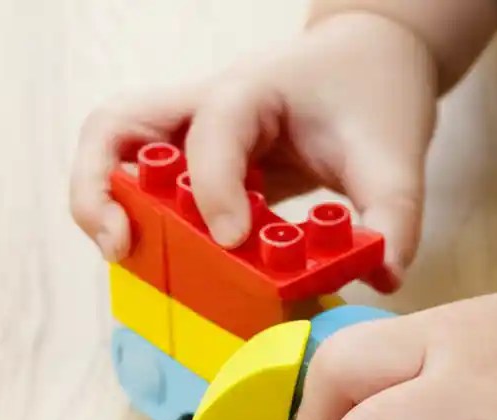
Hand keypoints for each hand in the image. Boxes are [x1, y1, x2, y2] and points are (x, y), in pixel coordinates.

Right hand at [70, 12, 438, 285]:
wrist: (367, 66)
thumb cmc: (371, 98)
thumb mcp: (393, 158)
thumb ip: (393, 218)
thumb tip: (382, 276)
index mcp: (252, 92)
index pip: (213, 132)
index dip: (215, 188)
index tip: (235, 240)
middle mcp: (204, 106)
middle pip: (116, 125)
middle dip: (103, 186)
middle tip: (120, 245)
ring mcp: (191, 132)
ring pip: (114, 149)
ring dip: (103, 200)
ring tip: (120, 254)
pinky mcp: (194, 162)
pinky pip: (142, 183)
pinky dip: (135, 217)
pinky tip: (159, 261)